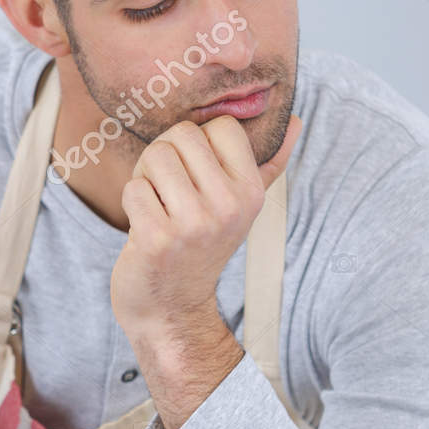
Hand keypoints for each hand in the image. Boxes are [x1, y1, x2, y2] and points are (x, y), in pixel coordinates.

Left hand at [110, 113, 301, 428]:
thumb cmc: (200, 246)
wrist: (172, 307)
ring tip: (158, 207)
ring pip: (155, 156)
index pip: (222, 125)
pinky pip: (134, 188)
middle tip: (170, 193)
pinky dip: (132, 203)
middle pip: (181, 135)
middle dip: (166, 157)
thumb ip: (267, 163)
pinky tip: (146, 226)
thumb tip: (296, 121)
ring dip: (146, 179)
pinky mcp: (157, 238)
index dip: (199, 143)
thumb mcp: (240, 206)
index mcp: (251, 192)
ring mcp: (193, 224)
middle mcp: (228, 206)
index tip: (197, 174)